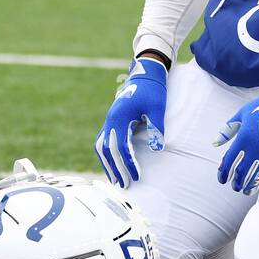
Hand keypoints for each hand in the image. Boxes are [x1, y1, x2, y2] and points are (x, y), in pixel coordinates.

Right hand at [94, 56, 166, 187]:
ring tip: (113, 179)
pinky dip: (105, 154)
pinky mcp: (111, 120)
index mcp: (120, 117)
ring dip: (106, 163)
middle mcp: (110, 120)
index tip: (136, 176)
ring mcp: (109, 119)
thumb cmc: (153, 90)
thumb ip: (157, 127)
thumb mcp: (157, 107)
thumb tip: (158, 149)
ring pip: (101, 146)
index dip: (128, 163)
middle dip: (114, 168)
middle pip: (107, 150)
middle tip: (123, 185)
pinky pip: (103, 140)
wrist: (146, 73)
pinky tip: (110, 163)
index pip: (121, 147)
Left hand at [214, 77, 258, 194]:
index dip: (223, 173)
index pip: (229, 161)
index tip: (222, 179)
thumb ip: (227, 130)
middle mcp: (255, 147)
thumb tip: (214, 144)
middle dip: (237, 183)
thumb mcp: (242, 114)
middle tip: (235, 187)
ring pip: (257, 176)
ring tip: (246, 190)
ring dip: (250, 186)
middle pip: (242, 172)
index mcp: (243, 137)